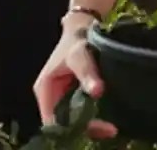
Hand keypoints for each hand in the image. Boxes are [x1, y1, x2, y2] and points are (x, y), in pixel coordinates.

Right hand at [32, 20, 116, 139]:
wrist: (81, 27)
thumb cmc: (76, 41)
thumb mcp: (80, 55)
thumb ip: (87, 73)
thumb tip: (97, 91)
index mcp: (44, 89)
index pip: (54, 120)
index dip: (75, 128)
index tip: (100, 127)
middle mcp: (49, 97)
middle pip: (63, 125)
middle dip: (85, 129)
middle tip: (111, 129)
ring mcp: (59, 98)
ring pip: (72, 122)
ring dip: (90, 126)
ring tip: (112, 127)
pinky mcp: (70, 98)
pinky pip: (78, 116)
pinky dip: (92, 120)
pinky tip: (107, 120)